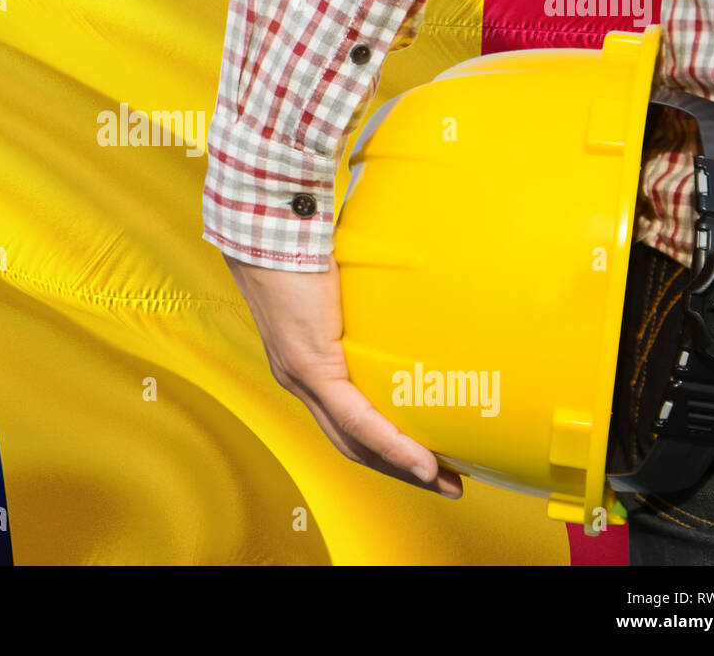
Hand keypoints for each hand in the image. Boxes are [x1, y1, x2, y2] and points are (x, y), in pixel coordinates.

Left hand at [225, 253, 461, 497]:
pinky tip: (421, 461)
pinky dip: (391, 444)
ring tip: (442, 480)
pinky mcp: (310, 365)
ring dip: (401, 467)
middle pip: (351, 444)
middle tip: (443, 481)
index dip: (383, 448)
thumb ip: (364, 304)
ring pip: (354, 441)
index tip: (423, 460)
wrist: (270, 231)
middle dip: (398, 469)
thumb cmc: (302, 248)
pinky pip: (355, 417)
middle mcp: (299, 381)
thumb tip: (406, 295)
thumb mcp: (340, 288)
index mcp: (305, 366)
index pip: (344, 423)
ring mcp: (302, 377)